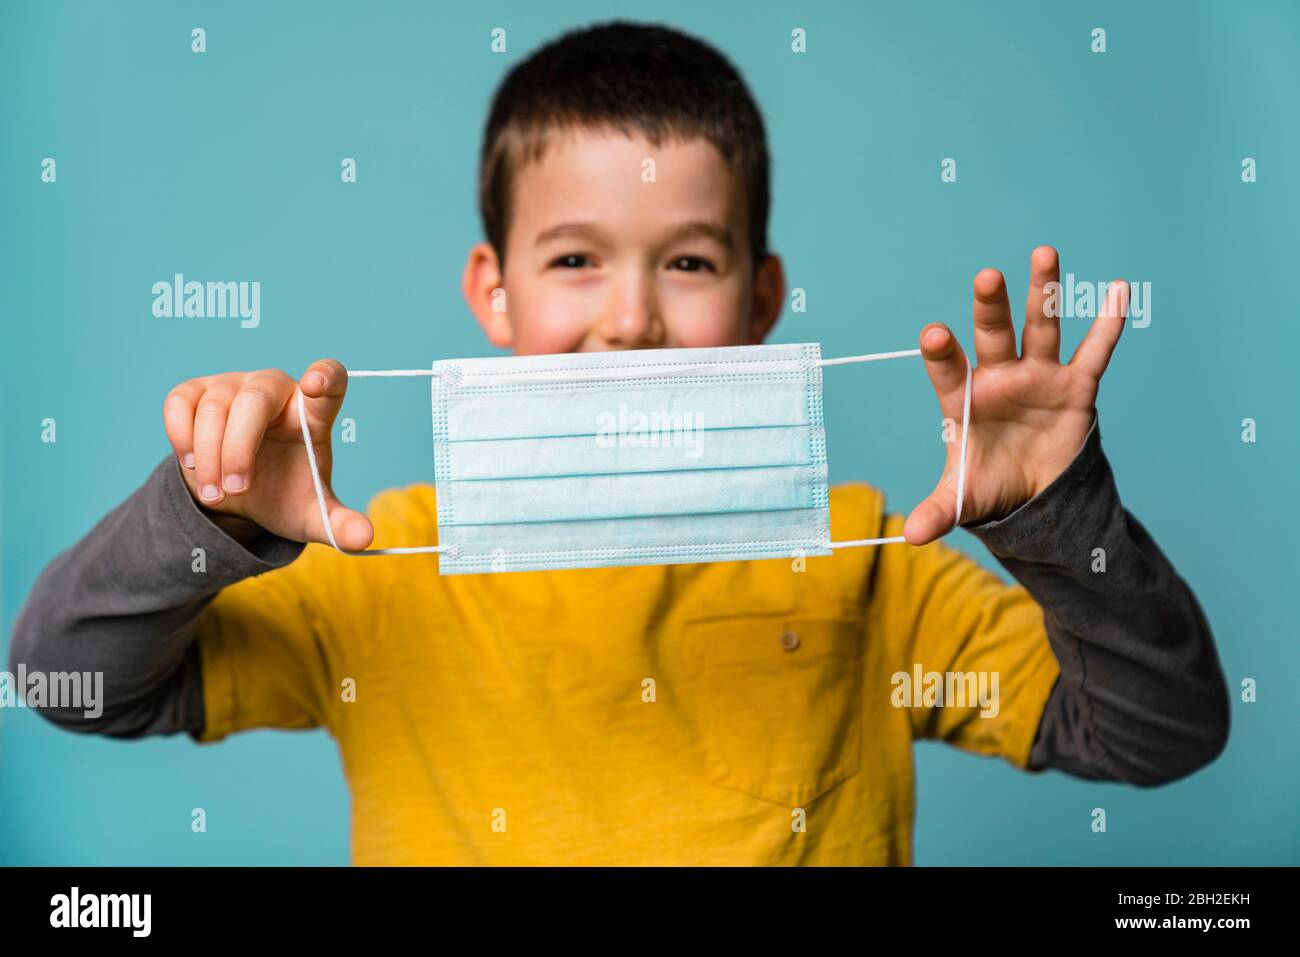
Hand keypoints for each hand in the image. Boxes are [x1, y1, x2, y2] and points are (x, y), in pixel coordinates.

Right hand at [162, 359, 373, 548]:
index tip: (315, 384)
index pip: (329, 379)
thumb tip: (364, 538)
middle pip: (255, 400)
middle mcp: (274, 389)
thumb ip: (338, 525)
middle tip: (235, 491)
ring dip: (210, 457)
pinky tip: (194, 464)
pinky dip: (181, 437)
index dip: (324, 375)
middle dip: (238, 451)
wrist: (236, 495)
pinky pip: (180, 403)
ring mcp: (233, 385)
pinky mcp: (195, 392)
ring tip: (216, 494)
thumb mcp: (311, 515)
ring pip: (214, 408)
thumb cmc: (282, 493)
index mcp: (312, 413)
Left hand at [904, 246, 1128, 544]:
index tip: (933, 333)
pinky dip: (1107, 324)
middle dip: (989, 308)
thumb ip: (938, 511)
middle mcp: (1000, 378)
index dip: (941, 353)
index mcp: (965, 399)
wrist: (1032, 492)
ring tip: (1043, 252)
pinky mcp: (1076, 387)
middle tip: (986, 276)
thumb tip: (911, 536)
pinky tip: (1116, 290)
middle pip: (992, 335)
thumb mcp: (963, 499)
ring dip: (1042, 292)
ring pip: (1040, 328)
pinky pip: (1095, 352)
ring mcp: (1038, 376)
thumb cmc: (989, 484)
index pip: (948, 370)